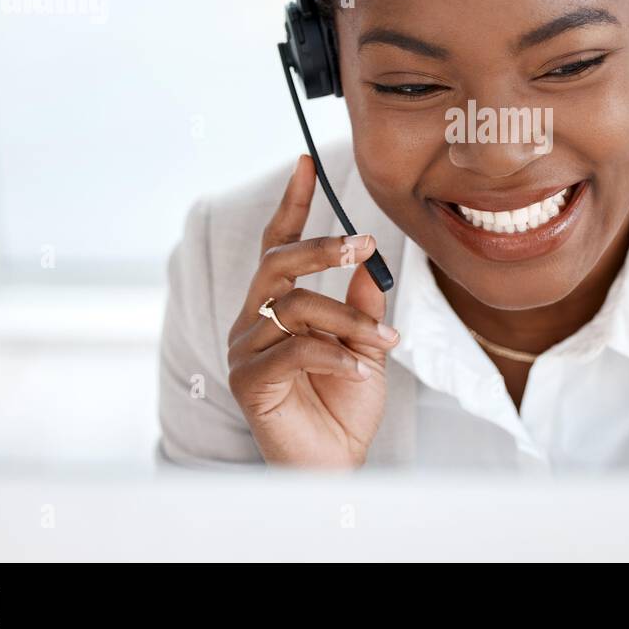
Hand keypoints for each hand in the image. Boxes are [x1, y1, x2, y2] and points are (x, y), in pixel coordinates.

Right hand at [226, 154, 397, 468]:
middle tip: (364, 244)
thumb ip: (361, 303)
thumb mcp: (364, 345)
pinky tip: (361, 370)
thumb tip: (369, 261)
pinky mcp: (247, 380)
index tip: (305, 164)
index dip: (291, 204)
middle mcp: (253, 320)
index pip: (278, 245)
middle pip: (277, 264)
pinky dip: (335, 354)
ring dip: (348, 320)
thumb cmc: (344, 405)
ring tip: (384, 340)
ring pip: (296, 307)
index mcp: (276, 306)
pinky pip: (295, 348)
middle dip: (321, 248)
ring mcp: (245, 349)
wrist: (334, 464)